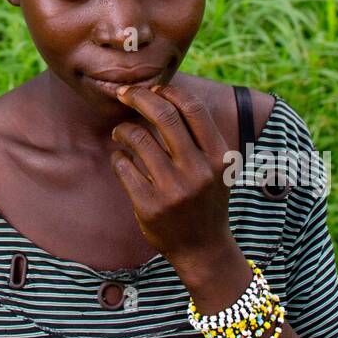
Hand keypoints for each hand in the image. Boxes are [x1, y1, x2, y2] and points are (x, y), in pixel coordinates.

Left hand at [110, 82, 249, 308]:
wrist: (203, 249)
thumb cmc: (206, 198)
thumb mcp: (217, 167)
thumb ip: (199, 136)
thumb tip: (164, 92)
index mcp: (219, 156)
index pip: (192, 108)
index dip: (168, 91)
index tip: (152, 88)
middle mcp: (199, 171)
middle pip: (163, 116)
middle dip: (138, 97)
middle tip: (124, 94)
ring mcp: (173, 190)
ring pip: (138, 138)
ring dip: (123, 129)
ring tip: (121, 133)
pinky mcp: (149, 205)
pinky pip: (123, 165)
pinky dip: (118, 156)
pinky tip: (121, 158)